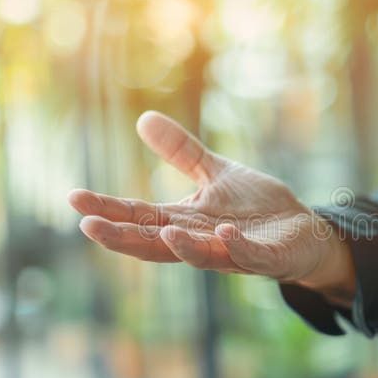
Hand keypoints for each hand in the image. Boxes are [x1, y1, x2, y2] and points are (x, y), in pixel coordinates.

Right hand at [68, 111, 354, 304]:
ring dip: (180, 247)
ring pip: (201, 256)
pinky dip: (237, 246)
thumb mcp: (215, 173)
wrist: (303, 230)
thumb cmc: (256, 208)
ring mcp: (234, 253)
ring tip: (162, 232)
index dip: (109, 209)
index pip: (140, 216)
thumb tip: (143, 119)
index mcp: (186, 222)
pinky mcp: (268, 258)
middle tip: (89, 225)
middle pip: (156, 243)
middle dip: (123, 237)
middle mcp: (203, 241)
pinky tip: (224, 230)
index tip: (74, 197)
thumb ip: (181, 152)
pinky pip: (250, 256)